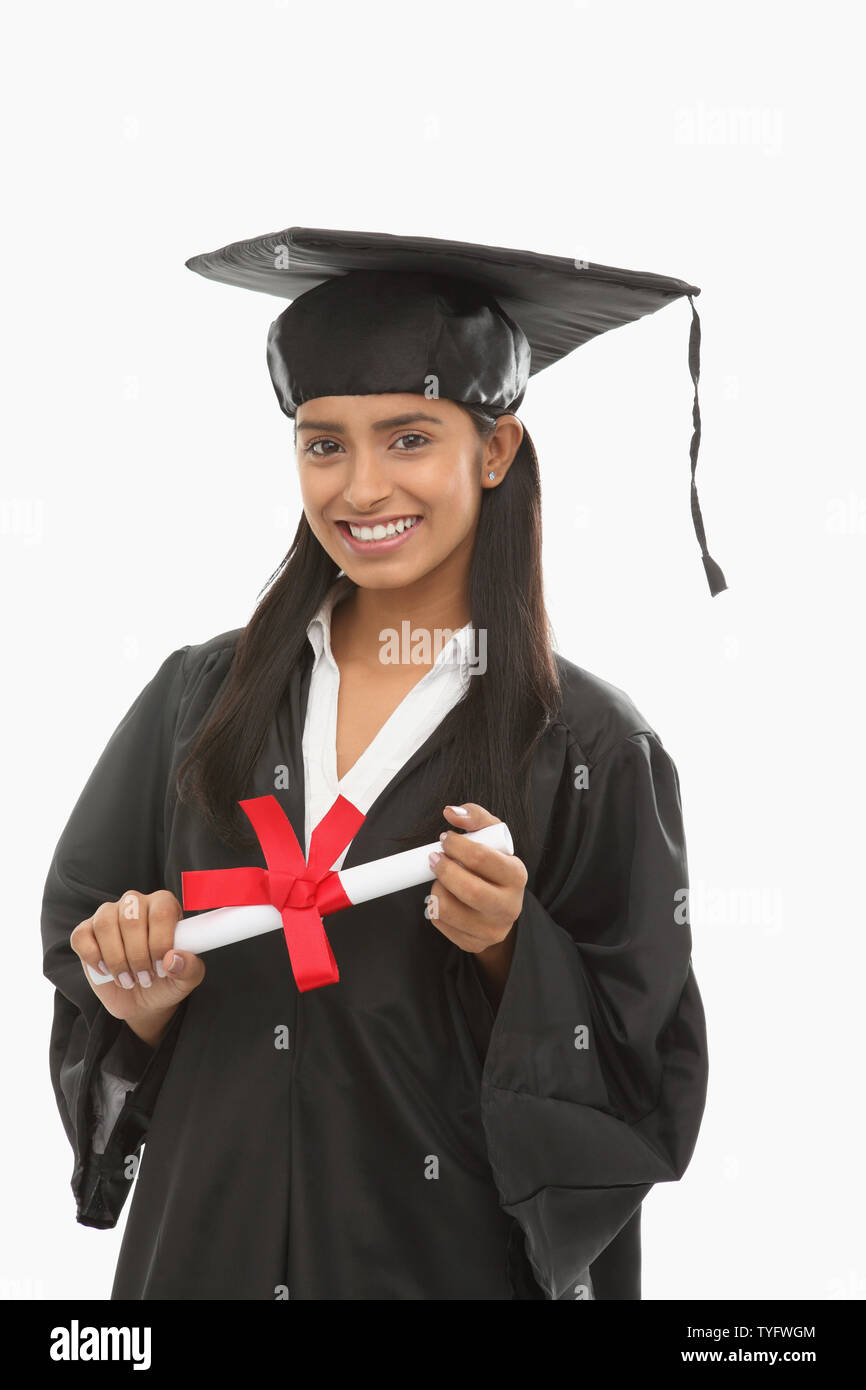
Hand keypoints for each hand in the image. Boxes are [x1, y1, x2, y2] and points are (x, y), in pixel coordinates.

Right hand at [70, 888, 205, 1044]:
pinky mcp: (86, 931)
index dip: (160, 942)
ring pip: (105, 924)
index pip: (161, 912)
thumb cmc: (166, 981)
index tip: (162, 969)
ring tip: (128, 980)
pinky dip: (93, 958)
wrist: (140, 1000)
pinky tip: (106, 972)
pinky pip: (82, 936)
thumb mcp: (186, 980)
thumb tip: (173, 959)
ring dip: (116, 959)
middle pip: (131, 918)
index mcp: (164, 906)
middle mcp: (136, 903)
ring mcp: (108, 914)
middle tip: (145, 979)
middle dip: (137, 955)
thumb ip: (189, 968)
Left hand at [425, 803, 526, 955]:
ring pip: (448, 909)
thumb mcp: (492, 838)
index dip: (457, 846)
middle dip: (445, 870)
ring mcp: (493, 929)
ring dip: (436, 889)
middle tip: (434, 858)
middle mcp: (509, 906)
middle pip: (469, 890)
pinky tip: (445, 898)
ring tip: (442, 880)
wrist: (500, 905)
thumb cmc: (493, 866)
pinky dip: (433, 907)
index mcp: (517, 875)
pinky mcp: (474, 943)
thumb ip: (475, 818)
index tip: (446, 839)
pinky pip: (440, 923)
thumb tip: (451, 812)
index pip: (483, 858)